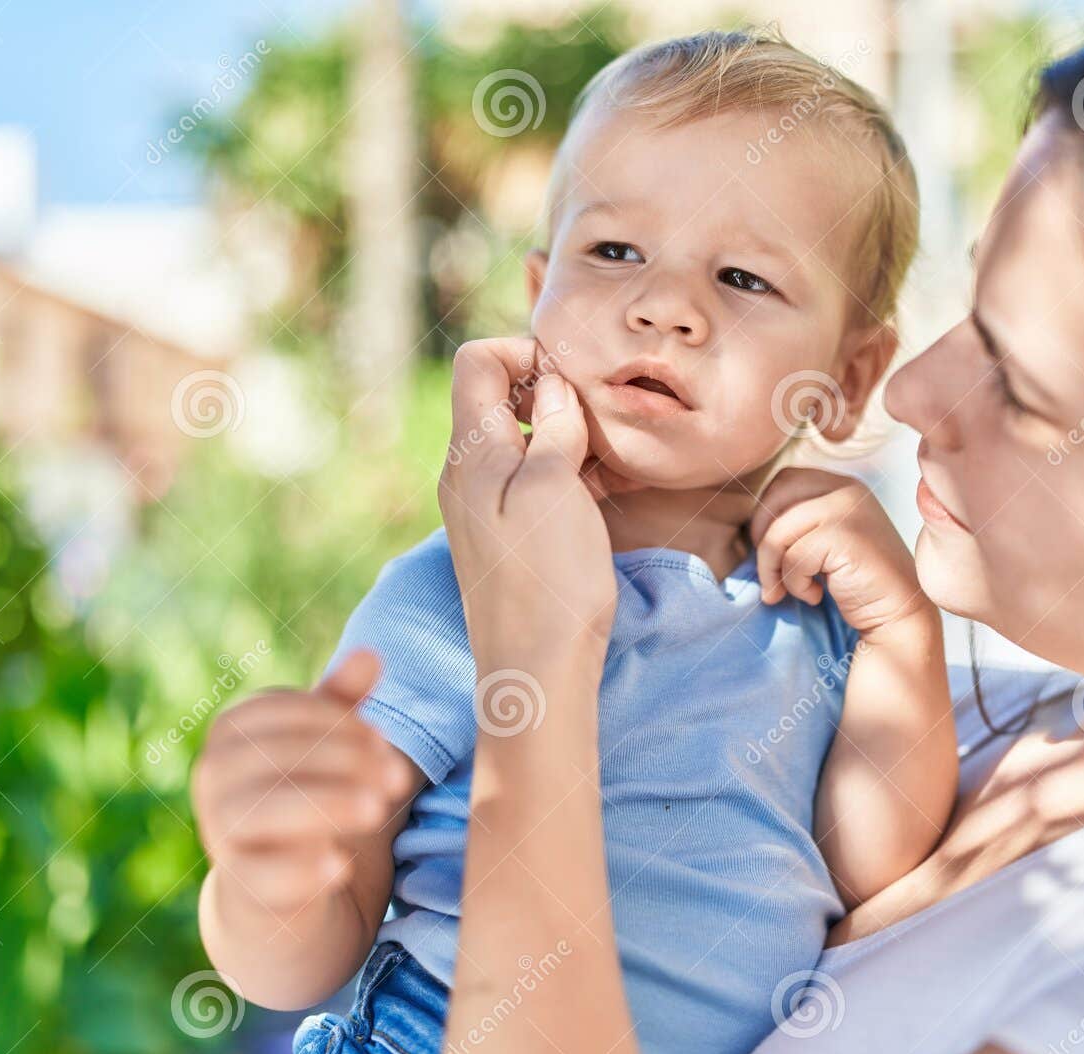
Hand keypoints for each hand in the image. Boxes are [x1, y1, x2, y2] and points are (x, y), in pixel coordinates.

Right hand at [191, 650, 418, 917]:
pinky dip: (301, 872)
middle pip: (278, 758)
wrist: (276, 879)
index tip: (384, 741)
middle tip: (399, 777)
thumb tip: (371, 654)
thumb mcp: (323, 742)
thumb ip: (342, 701)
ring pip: (264, 811)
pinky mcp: (237, 885)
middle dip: (345, 763)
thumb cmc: (302, 789)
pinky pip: (261, 877)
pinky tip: (340, 867)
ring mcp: (219, 830)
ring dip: (326, 807)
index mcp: (232, 730)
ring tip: (377, 810)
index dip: (337, 722)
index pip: (282, 712)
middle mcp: (213, 776)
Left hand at [440, 338, 616, 667]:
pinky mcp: (506, 538)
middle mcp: (466, 474)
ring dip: (569, 436)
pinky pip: (533, 483)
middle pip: (499, 398)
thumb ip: (553, 425)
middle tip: (604, 413)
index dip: (525, 351)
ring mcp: (483, 508)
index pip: (477, 361)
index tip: (575, 375)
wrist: (536, 671)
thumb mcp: (556, 486)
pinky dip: (569, 472)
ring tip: (617, 453)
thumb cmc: (549, 578)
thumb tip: (552, 383)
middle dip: (554, 392)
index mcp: (470, 452)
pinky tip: (611, 486)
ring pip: (523, 443)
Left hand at [750, 467, 930, 635]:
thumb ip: (800, 523)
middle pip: (775, 498)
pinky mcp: (846, 537)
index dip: (766, 515)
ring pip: (778, 532)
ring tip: (787, 592)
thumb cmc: (858, 583)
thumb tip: (747, 529)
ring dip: (772, 569)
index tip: (772, 551)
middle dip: (761, 540)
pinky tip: (816, 596)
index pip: (784, 481)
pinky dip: (795, 584)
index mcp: (842, 485)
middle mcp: (847, 489)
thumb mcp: (827, 541)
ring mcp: (848, 510)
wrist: (899, 614)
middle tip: (771, 575)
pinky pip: (794, 557)